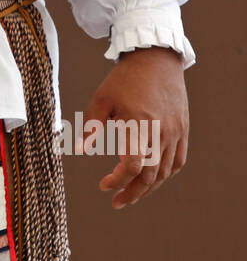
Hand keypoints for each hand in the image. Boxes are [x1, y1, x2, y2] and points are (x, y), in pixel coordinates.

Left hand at [77, 46, 188, 209]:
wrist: (156, 58)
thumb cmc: (125, 78)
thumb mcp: (102, 99)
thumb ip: (91, 126)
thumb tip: (78, 150)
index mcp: (138, 124)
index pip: (133, 165)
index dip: (118, 181)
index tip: (103, 185)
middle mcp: (161, 131)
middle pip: (151, 176)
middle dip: (132, 193)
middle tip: (116, 201)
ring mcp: (175, 131)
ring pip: (165, 172)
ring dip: (148, 188)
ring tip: (132, 195)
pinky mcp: (183, 129)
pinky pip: (178, 161)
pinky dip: (166, 174)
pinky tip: (153, 179)